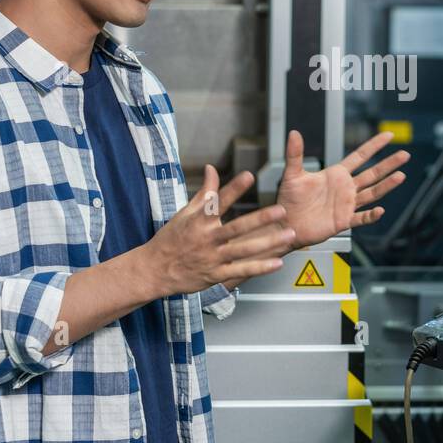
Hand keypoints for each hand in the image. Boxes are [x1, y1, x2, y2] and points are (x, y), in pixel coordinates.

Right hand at [140, 165, 296, 297]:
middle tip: (281, 209)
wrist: (154, 269)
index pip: (219, 201)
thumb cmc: (171, 238)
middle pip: (237, 227)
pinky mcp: (215, 274)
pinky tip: (277, 262)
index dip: (234, 188)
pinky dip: (259, 267)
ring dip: (268, 243)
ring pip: (243, 250)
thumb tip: (211, 168)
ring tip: (288, 235)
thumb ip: (204, 192)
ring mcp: (212, 257)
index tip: (249, 176)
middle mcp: (207, 238)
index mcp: (199, 220)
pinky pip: (240, 271)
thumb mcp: (185, 213)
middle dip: (260, 218)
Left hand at [274, 129, 409, 247]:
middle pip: (372, 174)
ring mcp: (346, 204)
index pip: (360, 156)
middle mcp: (345, 188)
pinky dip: (371, 216)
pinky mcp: (343, 221)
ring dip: (386, 186)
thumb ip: (295, 154)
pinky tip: (380, 211)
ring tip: (401, 176)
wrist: (285, 224)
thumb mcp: (292, 174)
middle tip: (405, 154)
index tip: (388, 135)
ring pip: (372, 193)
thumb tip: (294, 132)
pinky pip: (361, 218)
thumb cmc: (288, 200)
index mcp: (336, 174)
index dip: (374, 146)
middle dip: (388, 164)